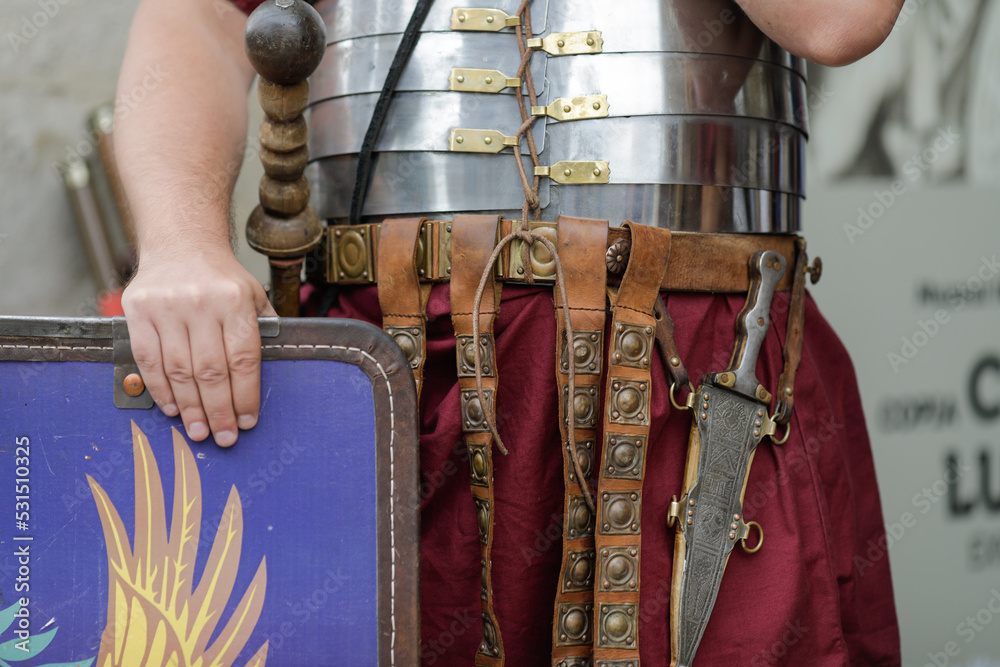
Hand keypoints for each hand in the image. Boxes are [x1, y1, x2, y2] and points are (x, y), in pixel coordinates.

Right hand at [122, 246, 275, 446]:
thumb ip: (263, 329)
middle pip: (211, 371)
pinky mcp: (138, 311)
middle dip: (219, 411)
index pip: (244, 359)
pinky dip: (160, 389)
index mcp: (235, 301)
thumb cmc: (221, 277)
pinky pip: (148, 360)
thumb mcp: (253, 294)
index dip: (246, 396)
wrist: (180, 242)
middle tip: (223, 437)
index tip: (247, 421)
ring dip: (190, 407)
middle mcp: (201, 303)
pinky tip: (173, 408)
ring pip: (179, 370)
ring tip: (199, 431)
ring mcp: (167, 307)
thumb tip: (270, 373)